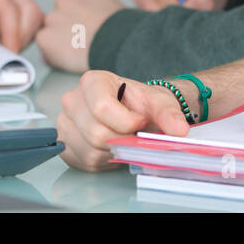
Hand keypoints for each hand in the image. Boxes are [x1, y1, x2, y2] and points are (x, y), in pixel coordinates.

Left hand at [0, 0, 43, 64]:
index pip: (8, 8)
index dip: (12, 33)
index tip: (10, 52)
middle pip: (28, 9)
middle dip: (22, 36)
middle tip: (8, 55)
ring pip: (35, 16)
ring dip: (26, 37)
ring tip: (7, 51)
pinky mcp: (18, 10)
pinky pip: (34, 23)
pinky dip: (28, 38)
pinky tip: (12, 47)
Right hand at [37, 0, 124, 72]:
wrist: (118, 44)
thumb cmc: (97, 56)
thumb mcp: (67, 67)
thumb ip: (52, 56)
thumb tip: (49, 53)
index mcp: (45, 37)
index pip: (44, 34)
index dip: (58, 38)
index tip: (69, 42)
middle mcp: (52, 16)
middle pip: (55, 17)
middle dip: (66, 23)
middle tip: (83, 33)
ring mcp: (68, 1)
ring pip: (67, 2)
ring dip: (76, 8)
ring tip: (93, 21)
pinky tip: (99, 9)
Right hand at [57, 70, 190, 170]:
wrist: (134, 112)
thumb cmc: (141, 104)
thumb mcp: (159, 103)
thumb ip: (169, 114)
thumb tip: (178, 130)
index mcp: (92, 82)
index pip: (102, 108)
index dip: (126, 122)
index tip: (140, 121)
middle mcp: (73, 100)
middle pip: (96, 133)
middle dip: (122, 139)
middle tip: (132, 132)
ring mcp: (65, 122)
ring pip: (90, 150)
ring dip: (113, 151)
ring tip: (122, 138)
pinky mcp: (65, 144)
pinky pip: (84, 162)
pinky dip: (103, 160)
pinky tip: (111, 147)